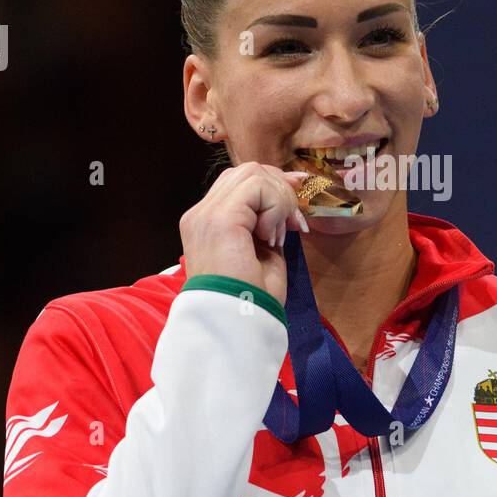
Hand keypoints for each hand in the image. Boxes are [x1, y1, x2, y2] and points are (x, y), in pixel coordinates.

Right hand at [179, 163, 310, 305]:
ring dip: (278, 199)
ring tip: (280, 234)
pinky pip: (257, 188)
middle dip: (279, 189)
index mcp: (206, 223)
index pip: (239, 183)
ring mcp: (205, 215)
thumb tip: (288, 200)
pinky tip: (272, 237)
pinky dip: (275, 207)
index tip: (297, 205)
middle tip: (294, 222)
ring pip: (253, 173)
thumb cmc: (250, 300)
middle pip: (246, 171)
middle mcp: (200, 215)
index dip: (273, 186)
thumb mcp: (263, 253)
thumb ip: (267, 224)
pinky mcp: (219, 219)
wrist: (236, 325)